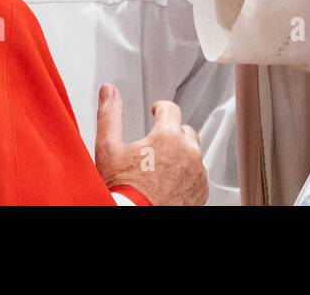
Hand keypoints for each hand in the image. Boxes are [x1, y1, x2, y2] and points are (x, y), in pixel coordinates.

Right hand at [94, 85, 208, 205]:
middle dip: (171, 134)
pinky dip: (186, 176)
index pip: (170, 108)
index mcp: (168, 137)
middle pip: (184, 131)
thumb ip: (110, 116)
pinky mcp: (201, 191)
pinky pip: (197, 176)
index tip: (156, 112)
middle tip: (154, 147)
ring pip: (192, 154)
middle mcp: (188, 152)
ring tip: (159, 168)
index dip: (160, 108)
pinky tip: (169, 183)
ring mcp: (197, 173)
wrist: (134, 218)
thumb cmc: (123, 189)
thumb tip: (108, 92)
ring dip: (179, 156)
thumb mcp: (108, 149)